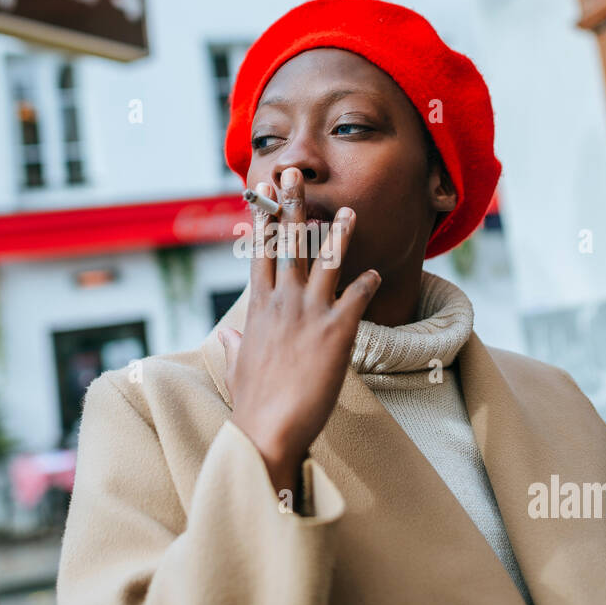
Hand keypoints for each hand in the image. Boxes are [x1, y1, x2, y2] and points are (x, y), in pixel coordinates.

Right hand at [219, 166, 380, 496]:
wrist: (267, 431)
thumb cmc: (252, 405)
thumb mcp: (238, 369)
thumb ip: (236, 348)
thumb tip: (228, 339)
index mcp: (259, 309)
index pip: (259, 255)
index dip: (263, 223)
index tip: (262, 197)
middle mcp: (282, 303)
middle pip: (288, 244)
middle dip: (292, 206)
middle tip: (294, 174)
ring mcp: (309, 314)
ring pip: (326, 261)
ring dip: (338, 233)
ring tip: (348, 210)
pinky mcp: (336, 331)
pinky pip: (357, 296)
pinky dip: (368, 282)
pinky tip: (377, 271)